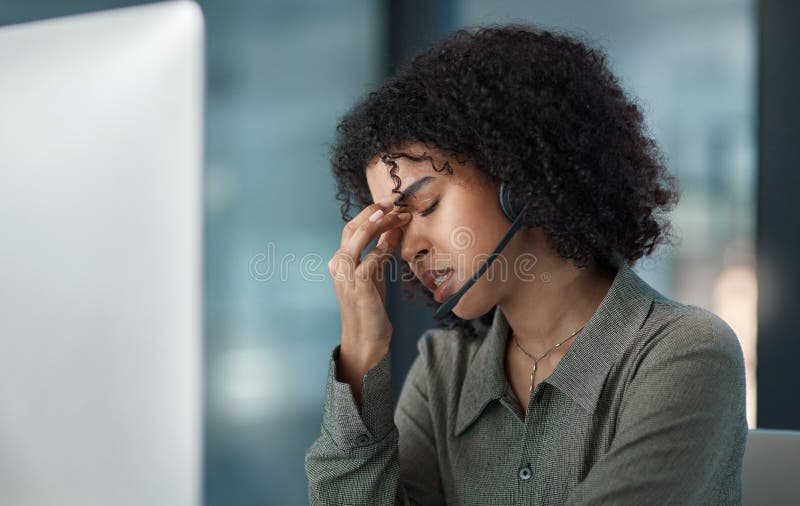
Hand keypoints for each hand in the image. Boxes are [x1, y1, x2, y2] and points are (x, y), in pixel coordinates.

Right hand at [328, 200, 410, 368]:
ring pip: (357, 239)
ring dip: (379, 225)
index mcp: (341, 260)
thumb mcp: (377, 272)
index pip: (353, 228)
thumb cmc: (370, 305)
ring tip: (396, 215)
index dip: (371, 214)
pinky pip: (369, 260)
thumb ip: (382, 250)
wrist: (366, 338)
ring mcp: (345, 276)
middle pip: (353, 228)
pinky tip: (393, 244)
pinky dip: (382, 249)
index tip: (391, 205)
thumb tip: (395, 227)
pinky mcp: (357, 287)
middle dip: (373, 212)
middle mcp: (338, 265)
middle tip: (393, 203)